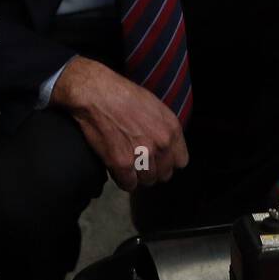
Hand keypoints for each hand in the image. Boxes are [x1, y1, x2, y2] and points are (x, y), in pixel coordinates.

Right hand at [50, 57, 188, 190]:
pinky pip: (128, 185)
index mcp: (172, 129)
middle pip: (164, 174)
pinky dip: (122, 180)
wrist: (98, 94)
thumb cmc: (125, 96)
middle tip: (140, 162)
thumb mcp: (156, 108)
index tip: (159, 160)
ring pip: (147, 181)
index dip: (168, 162)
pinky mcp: (122, 163)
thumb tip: (167, 147)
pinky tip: (117, 169)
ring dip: (138, 176)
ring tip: (128, 164)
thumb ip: (165, 130)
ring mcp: (143, 154)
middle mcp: (162, 144)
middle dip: (153, 170)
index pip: (181, 161)